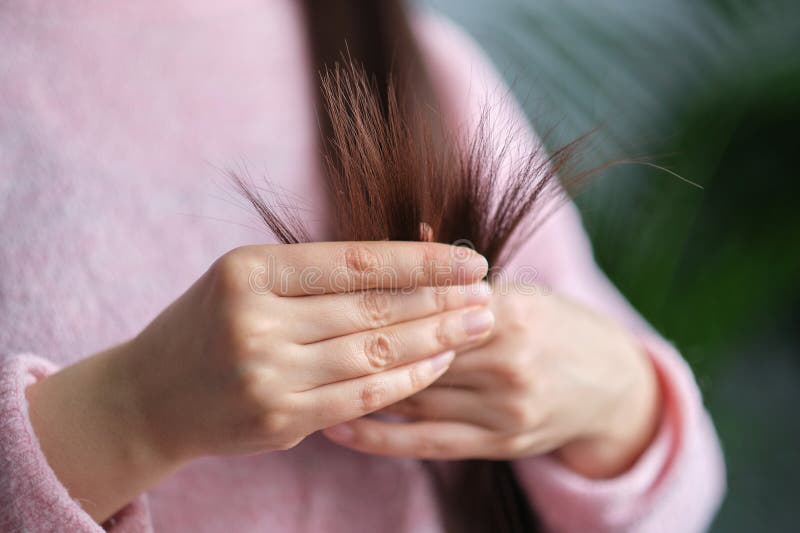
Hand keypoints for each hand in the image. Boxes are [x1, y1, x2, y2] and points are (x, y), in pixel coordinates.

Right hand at [26, 241, 493, 521]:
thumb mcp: (248, 278)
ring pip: (374, 352)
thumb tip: (409, 265)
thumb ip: (316, 274)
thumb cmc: (209, 325)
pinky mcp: (280, 418)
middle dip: (440, 299)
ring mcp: (267, 374)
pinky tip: (439, 362)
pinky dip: (406, 379)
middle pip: (372, 308)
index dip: (421, 260)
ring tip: (477, 323)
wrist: (151, 397)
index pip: (354, 261)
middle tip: (486, 293)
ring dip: (435, 338)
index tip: (470, 258)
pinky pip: (361, 396)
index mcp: (249, 270)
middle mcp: (256, 320)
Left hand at [322, 285, 660, 478]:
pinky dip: (380, 438)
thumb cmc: (556, 327)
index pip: (431, 306)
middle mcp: (510, 363)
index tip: (328, 298)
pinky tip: (340, 427)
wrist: (613, 386)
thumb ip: (465, 274)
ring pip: (416, 396)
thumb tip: (413, 233)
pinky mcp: (499, 444)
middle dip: (361, 343)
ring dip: (360, 387)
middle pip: (418, 351)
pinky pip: (427, 443)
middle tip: (306, 338)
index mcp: (513, 314)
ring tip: (307, 379)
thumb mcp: (522, 290)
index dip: (379, 303)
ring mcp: (505, 409)